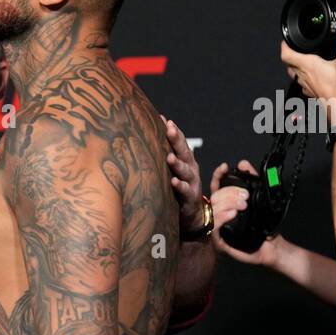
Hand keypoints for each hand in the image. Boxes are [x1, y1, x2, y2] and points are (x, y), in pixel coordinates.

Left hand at [162, 116, 204, 230]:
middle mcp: (190, 169)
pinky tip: (173, 182)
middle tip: (169, 129)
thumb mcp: (170, 171)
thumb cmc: (176, 189)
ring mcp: (191, 183)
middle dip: (177, 139)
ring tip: (169, 157)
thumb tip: (143, 140)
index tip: (163, 118)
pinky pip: (185, 191)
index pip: (179, 142)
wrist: (191, 216)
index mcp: (184, 160)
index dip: (173, 130)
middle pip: (184, 152)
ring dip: (178, 163)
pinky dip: (180, 186)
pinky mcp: (190, 198)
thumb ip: (162, 157)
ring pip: (186, 171)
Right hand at [209, 161, 280, 266]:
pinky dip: (222, 218)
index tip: (225, 167)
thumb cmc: (265, 225)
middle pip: (215, 197)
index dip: (218, 176)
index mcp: (225, 205)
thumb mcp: (260, 198)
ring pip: (213, 210)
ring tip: (243, 206)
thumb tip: (243, 164)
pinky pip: (214, 227)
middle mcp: (218, 216)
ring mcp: (217, 229)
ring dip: (227, 204)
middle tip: (246, 196)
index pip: (216, 187)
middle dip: (229, 192)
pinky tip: (233, 214)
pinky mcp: (219, 242)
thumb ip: (253, 179)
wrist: (272, 246)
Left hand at [280, 20, 335, 126]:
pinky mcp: (312, 92)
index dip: (284, 45)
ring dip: (296, 64)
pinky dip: (304, 75)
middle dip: (290, 53)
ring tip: (303, 57)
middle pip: (289, 63)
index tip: (287, 39)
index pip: (286, 54)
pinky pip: (303, 82)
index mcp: (308, 66)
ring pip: (294, 73)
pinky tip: (314, 74)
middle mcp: (303, 76)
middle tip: (295, 46)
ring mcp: (306, 85)